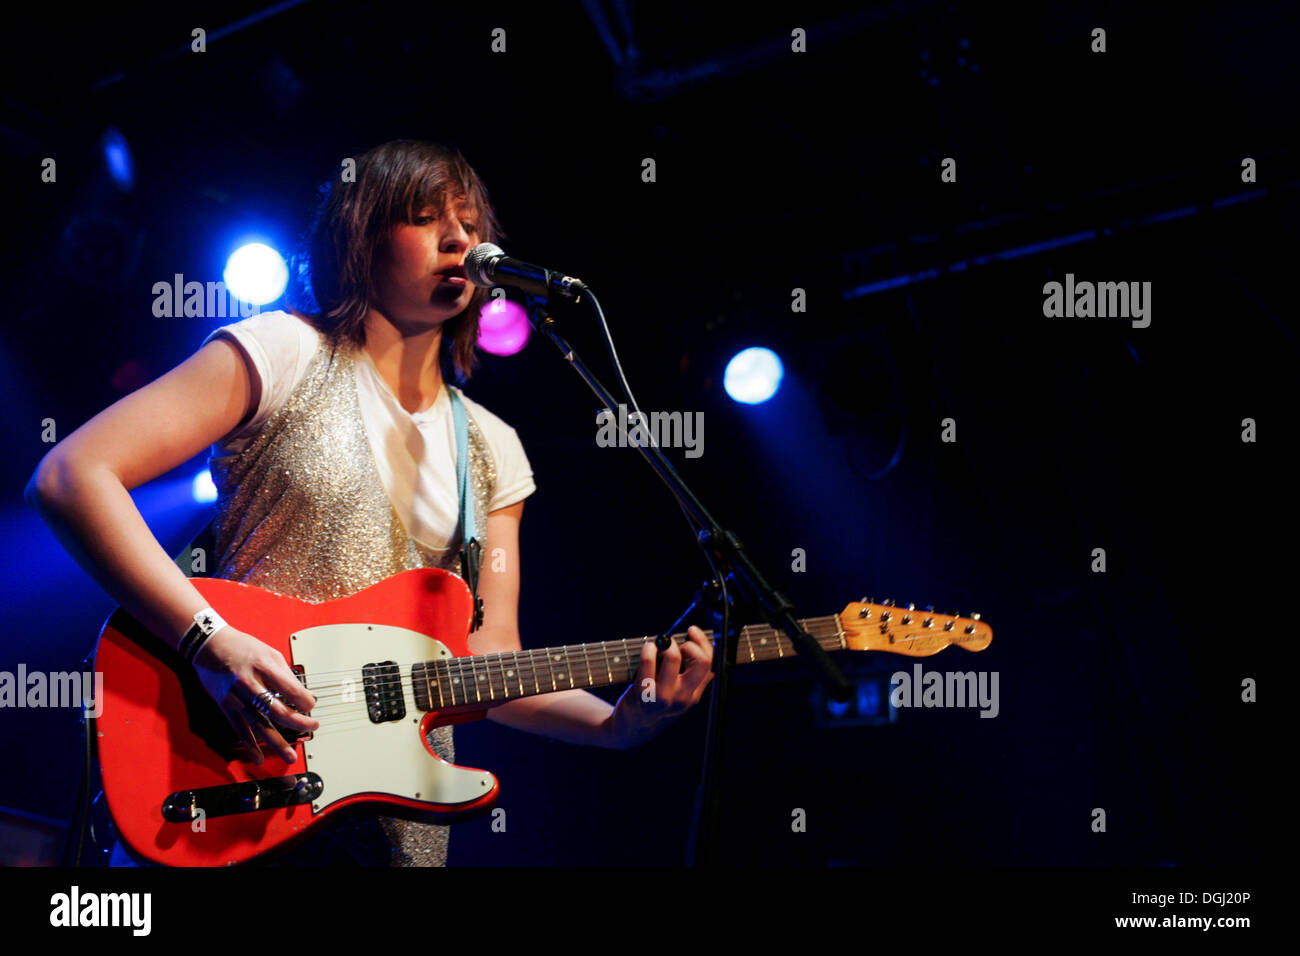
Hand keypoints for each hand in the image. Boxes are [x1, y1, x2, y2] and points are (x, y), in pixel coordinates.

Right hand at [191, 626, 319, 764]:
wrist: (209, 645)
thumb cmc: (242, 647)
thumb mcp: (270, 653)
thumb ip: (287, 675)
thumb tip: (305, 694)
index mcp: (263, 666)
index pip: (290, 689)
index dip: (304, 700)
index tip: (311, 705)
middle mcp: (249, 683)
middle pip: (277, 710)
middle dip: (298, 722)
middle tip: (312, 727)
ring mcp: (236, 697)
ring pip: (259, 725)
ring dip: (277, 743)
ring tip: (290, 756)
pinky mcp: (226, 706)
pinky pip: (239, 729)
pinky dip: (250, 745)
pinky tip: (259, 758)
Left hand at [608, 625, 713, 747]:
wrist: (632, 729)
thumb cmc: (656, 705)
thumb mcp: (680, 697)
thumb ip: (694, 679)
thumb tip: (706, 652)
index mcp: (694, 696)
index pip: (710, 664)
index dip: (704, 642)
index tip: (693, 631)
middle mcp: (682, 697)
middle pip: (700, 661)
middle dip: (691, 644)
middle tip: (677, 643)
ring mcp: (663, 696)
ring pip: (673, 657)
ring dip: (667, 643)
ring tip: (660, 644)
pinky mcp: (643, 693)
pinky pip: (648, 662)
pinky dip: (649, 649)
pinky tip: (648, 648)